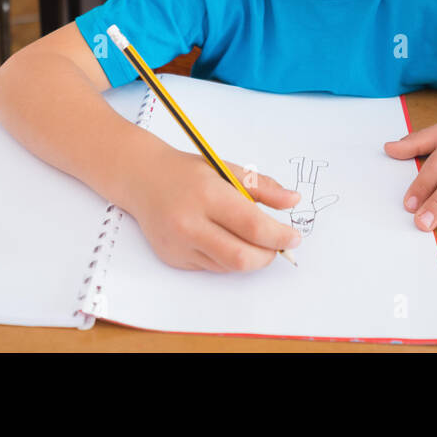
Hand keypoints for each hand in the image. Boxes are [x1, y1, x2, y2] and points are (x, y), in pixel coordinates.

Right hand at [123, 147, 301, 271]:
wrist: (142, 179)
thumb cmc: (187, 172)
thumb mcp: (227, 169)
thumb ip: (263, 187)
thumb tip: (293, 201)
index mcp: (208, 195)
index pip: (252, 226)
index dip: (279, 236)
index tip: (294, 237)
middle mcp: (190, 223)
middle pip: (242, 257)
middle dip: (267, 255)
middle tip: (276, 245)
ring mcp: (179, 244)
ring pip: (228, 266)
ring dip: (248, 258)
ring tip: (251, 239)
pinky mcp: (173, 258)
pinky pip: (211, 268)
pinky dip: (226, 258)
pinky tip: (224, 239)